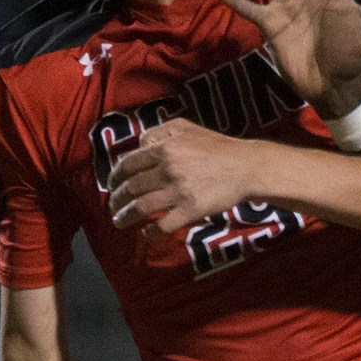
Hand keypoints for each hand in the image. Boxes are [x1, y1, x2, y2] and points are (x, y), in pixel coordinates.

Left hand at [107, 119, 255, 234]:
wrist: (248, 167)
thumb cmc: (219, 147)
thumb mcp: (188, 128)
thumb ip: (159, 131)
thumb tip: (138, 143)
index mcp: (164, 148)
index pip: (127, 165)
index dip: (114, 178)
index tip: (111, 186)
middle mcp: (168, 169)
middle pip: (130, 188)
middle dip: (116, 200)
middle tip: (114, 206)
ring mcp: (179, 191)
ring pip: (141, 208)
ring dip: (125, 217)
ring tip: (120, 222)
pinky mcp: (191, 210)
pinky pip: (163, 225)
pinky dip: (150, 232)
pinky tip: (146, 232)